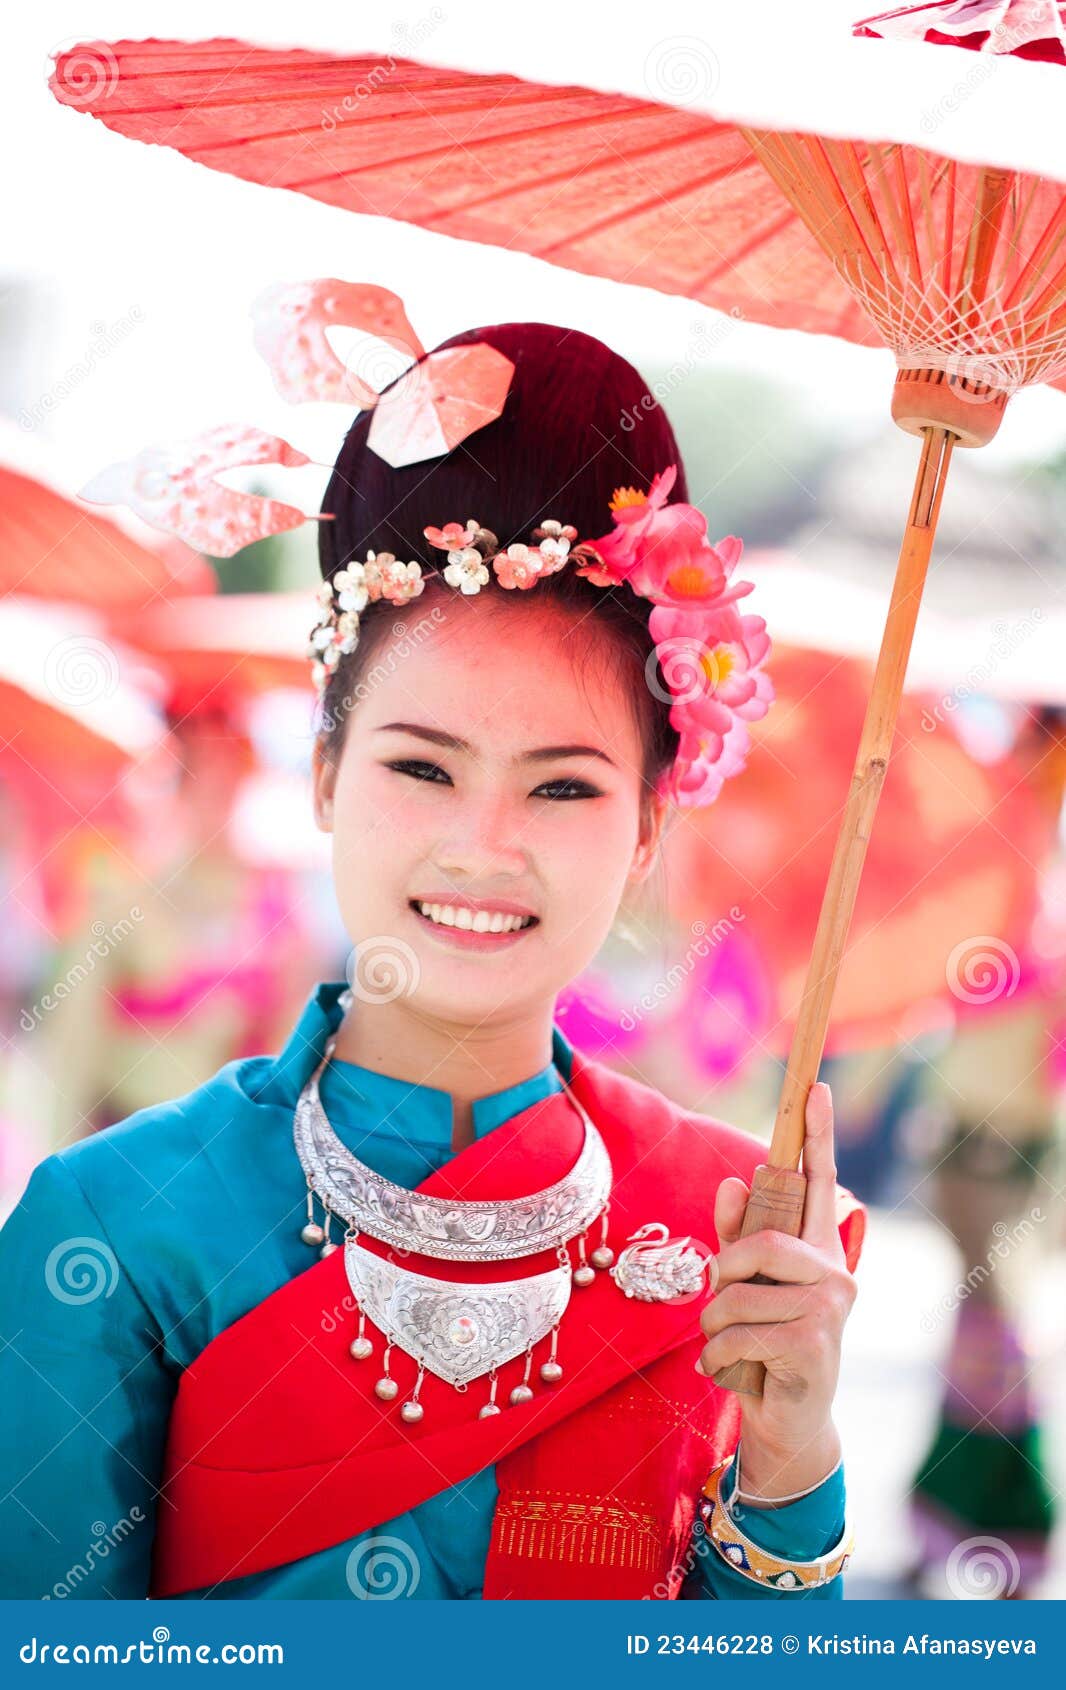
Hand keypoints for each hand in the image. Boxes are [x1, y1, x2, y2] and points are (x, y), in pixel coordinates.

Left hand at [694, 1081, 856, 1498]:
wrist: (788, 1421)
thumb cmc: (765, 1344)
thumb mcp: (746, 1287)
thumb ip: (737, 1239)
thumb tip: (731, 1184)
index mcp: (818, 1250)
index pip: (821, 1183)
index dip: (818, 1135)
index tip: (814, 1087)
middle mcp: (834, 1272)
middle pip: (761, 1245)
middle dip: (724, 1276)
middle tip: (724, 1304)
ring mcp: (828, 1310)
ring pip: (736, 1298)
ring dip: (715, 1330)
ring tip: (734, 1349)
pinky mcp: (811, 1347)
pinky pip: (734, 1337)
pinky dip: (718, 1361)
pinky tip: (739, 1374)